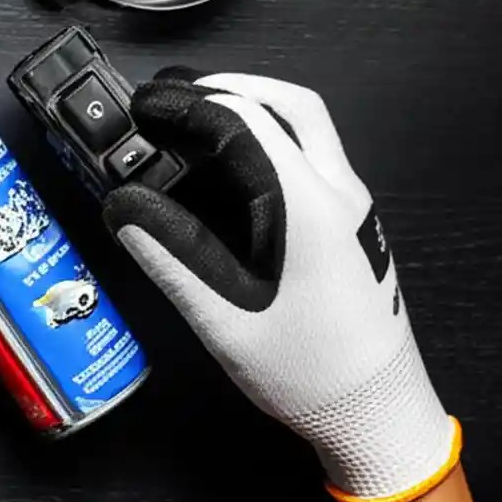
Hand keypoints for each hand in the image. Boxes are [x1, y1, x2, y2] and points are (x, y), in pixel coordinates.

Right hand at [103, 69, 459, 501]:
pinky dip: (269, 142)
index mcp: (310, 213)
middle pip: (291, 106)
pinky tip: (231, 172)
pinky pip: (313, 159)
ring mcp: (352, 209)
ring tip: (194, 126)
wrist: (377, 413)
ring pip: (308, 129)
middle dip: (229, 88)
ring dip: (253, 111)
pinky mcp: (350, 226)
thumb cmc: (310, 376)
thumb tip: (124, 210)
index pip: (246, 125)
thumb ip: (173, 260)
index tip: (146, 105)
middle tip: (173, 99)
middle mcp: (340, 197)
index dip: (190, 104)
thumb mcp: (227, 322)